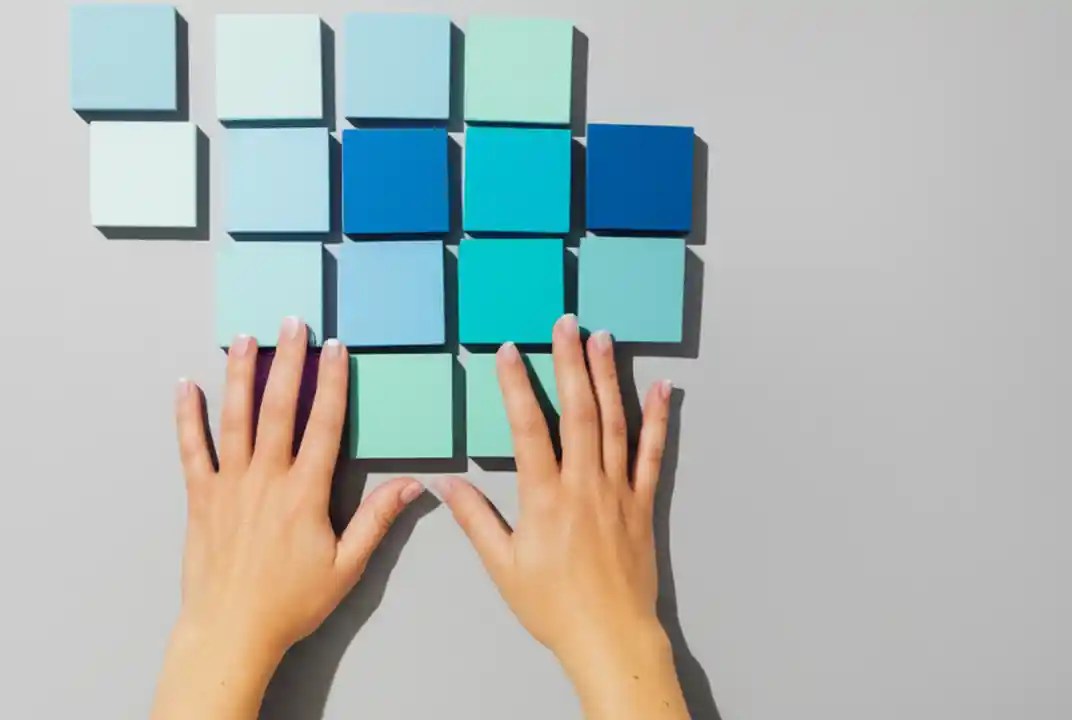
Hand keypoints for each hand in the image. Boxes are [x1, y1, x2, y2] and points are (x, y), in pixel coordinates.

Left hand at [151, 317, 423, 719]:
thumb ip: (376, 520)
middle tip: (292, 322)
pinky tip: (185, 386)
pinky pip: (192, 448)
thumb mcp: (347, 566)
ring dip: (241, 374)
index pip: (324, 425)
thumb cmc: (292, 602)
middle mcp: (266, 478)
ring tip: (245, 337)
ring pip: (235, 418)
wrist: (231, 630)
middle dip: (287, 361)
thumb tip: (412, 485)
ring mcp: (229, 484)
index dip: (332, 383)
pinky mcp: (200, 496)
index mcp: (305, 492)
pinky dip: (187, 416)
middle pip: (279, 408)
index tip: (335, 348)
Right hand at [440, 314, 688, 718]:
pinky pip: (652, 453)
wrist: (610, 636)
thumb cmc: (552, 606)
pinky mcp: (643, 502)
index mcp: (545, 498)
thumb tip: (446, 484)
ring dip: (606, 377)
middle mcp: (584, 484)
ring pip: (614, 422)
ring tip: (601, 338)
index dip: (518, 387)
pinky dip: (656, 419)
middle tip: (564, 323)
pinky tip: (659, 388)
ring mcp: (618, 490)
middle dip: (569, 363)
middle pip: (577, 412)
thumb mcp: (503, 566)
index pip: (528, 429)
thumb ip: (475, 520)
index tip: (510, 351)